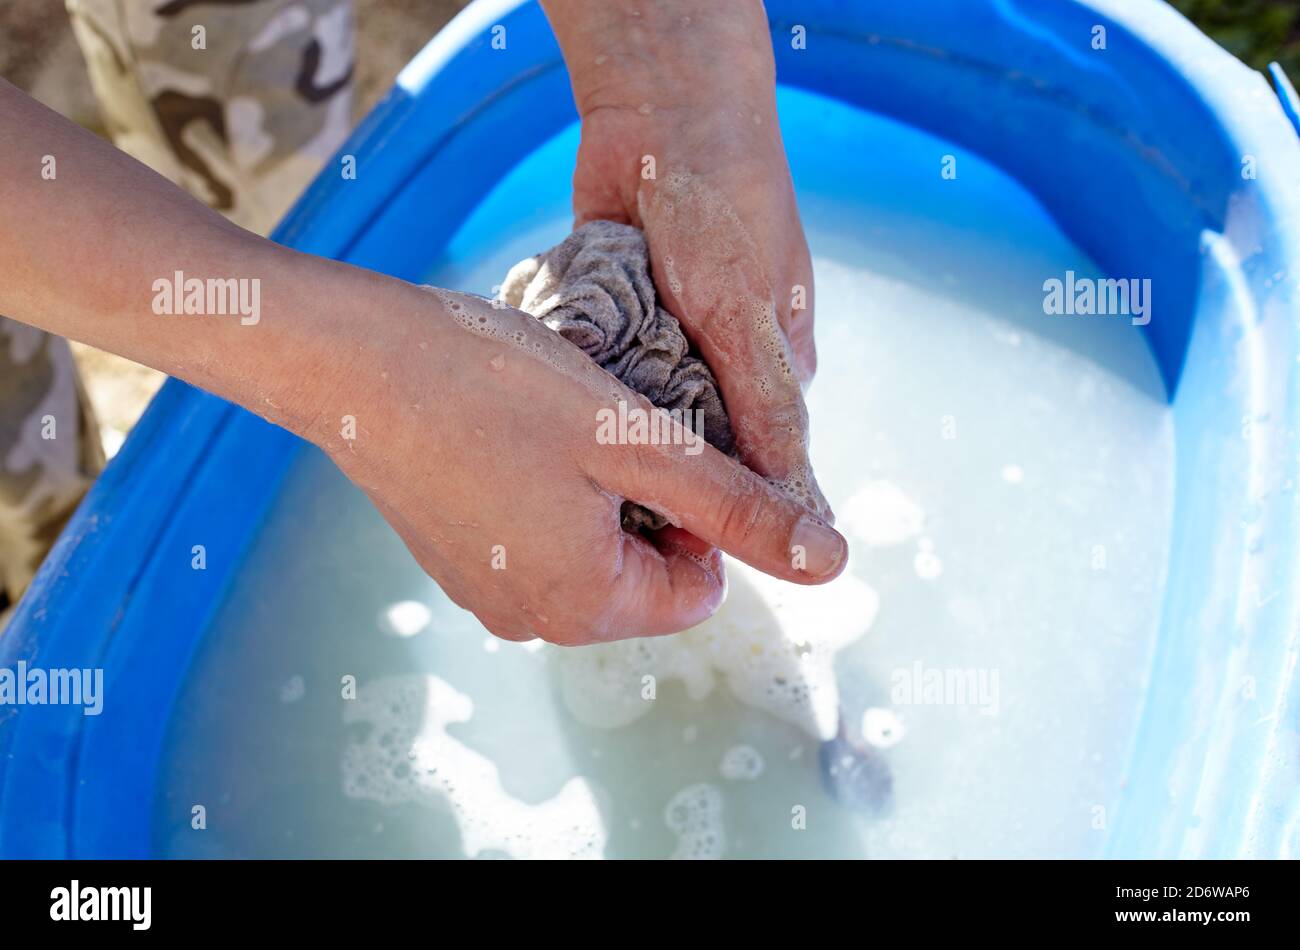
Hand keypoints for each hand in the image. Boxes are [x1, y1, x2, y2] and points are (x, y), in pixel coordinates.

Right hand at [315, 286, 846, 644]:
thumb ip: (739, 509)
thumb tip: (833, 565)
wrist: (352, 360)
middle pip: (645, 575)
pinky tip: (518, 433)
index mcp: (585, 606)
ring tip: (561, 426)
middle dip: (650, 503)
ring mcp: (485, 595)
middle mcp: (532, 623)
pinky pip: (537, 539)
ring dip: (600, 491)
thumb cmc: (496, 387)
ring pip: (592, 552)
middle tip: (612, 427)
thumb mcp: (640, 443)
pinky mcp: (452, 560)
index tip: (660, 444)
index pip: (700, 590)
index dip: (701, 514)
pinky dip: (549, 492)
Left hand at [544, 0, 828, 516]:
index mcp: (776, 372)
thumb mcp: (744, 315)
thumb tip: (790, 507)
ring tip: (569, 462)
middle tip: (602, 501)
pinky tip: (555, 407)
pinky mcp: (620, 320)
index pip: (752, 465)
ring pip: (637, 412)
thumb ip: (763, 408)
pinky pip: (600, 370)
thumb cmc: (724, 209)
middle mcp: (723, 365)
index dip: (716, 505)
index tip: (665, 539)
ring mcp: (667, 343)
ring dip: (610, 423)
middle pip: (687, 444)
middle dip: (649, 464)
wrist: (660, 114)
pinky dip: (584, 379)